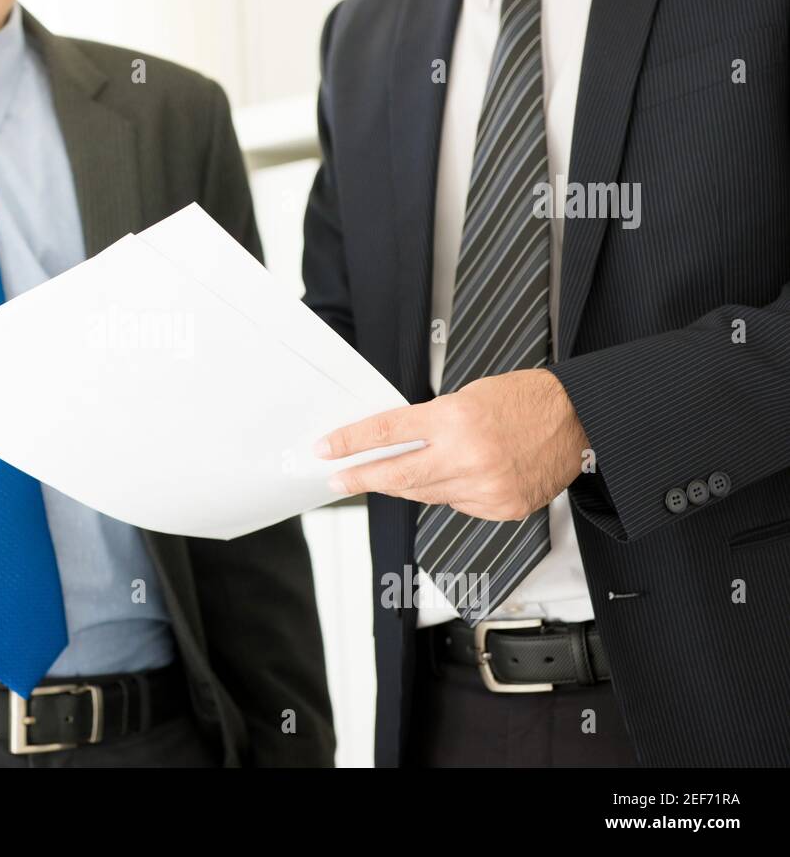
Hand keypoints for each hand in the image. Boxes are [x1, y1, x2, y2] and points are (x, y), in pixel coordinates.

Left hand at [316, 368, 589, 519]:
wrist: (579, 418)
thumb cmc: (524, 399)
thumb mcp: (467, 397)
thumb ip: (430, 424)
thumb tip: (394, 446)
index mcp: (455, 418)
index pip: (387, 432)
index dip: (351, 442)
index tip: (326, 450)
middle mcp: (467, 456)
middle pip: (397, 474)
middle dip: (361, 477)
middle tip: (337, 480)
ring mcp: (485, 487)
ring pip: (424, 494)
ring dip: (402, 485)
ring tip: (386, 477)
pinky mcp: (501, 507)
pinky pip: (456, 505)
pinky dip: (446, 493)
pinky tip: (453, 477)